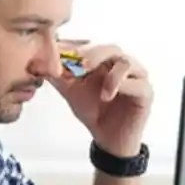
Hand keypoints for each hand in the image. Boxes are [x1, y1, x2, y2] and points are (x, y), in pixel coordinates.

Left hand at [50, 40, 153, 156]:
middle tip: (81, 64)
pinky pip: (138, 83)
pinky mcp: (146, 92)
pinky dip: (121, 86)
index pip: (93, 46)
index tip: (62, 54)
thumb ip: (58, 76)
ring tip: (100, 92)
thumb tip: (38, 62)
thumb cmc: (94, 112)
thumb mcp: (70, 91)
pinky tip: (108, 97)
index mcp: (104, 61)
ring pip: (126, 62)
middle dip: (95, 55)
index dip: (77, 48)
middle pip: (112, 48)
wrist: (107, 138)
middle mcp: (122, 65)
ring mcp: (136, 77)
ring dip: (111, 74)